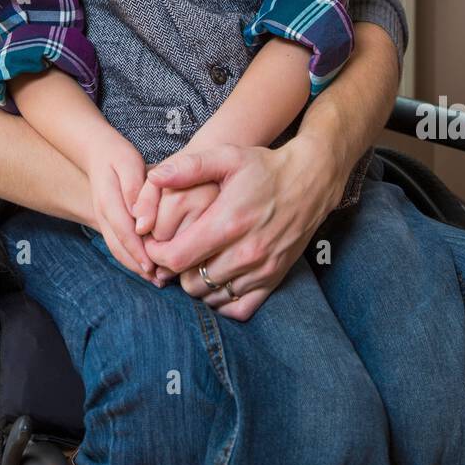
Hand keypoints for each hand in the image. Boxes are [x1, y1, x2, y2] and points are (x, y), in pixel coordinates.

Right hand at [86, 143, 156, 279]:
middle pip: (118, 247)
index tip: (153, 266)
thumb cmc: (117, 155)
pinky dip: (130, 257)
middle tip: (159, 282)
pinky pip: (117, 244)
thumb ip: (134, 188)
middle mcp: (103, 215)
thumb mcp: (128, 163)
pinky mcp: (108, 221)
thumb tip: (139, 215)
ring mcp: (104, 220)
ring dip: (134, 266)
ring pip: (116, 249)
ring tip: (155, 279)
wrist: (96, 151)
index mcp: (109, 202)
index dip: (138, 251)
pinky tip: (146, 265)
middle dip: (138, 266)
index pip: (124, 232)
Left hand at [140, 134, 349, 319]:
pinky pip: (238, 308)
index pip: (177, 257)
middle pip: (191, 282)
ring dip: (197, 283)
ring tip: (196, 261)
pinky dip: (222, 299)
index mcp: (228, 222)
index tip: (154, 244)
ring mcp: (262, 269)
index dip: (157, 255)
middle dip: (175, 269)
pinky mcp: (274, 279)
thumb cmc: (264, 167)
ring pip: (211, 296)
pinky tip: (217, 278)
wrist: (310, 180)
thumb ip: (189, 167)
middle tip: (175, 251)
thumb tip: (154, 178)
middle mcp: (246, 252)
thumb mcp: (227, 156)